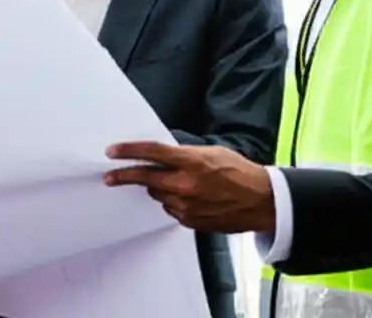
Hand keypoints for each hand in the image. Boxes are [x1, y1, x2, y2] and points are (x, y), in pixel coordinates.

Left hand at [103, 141, 275, 233]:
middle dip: (124, 176)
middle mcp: (186, 184)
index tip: (111, 151)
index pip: (152, 153)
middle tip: (109, 176)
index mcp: (192, 162)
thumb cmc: (240, 172)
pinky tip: (190, 197)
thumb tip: (162, 155)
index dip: (128, 151)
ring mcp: (187, 205)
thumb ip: (185, 154)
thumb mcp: (212, 153)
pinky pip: (171, 209)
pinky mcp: (190, 221)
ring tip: (177, 183)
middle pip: (145, 178)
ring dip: (159, 188)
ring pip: (157, 195)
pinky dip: (173, 202)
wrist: (262, 201)